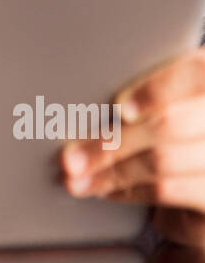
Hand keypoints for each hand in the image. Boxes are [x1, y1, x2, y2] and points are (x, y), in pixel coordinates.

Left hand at [59, 45, 204, 247]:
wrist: (198, 181)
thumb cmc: (173, 131)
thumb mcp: (164, 101)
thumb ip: (144, 94)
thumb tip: (85, 101)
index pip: (195, 73)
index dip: (157, 89)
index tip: (121, 107)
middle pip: (169, 123)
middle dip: (111, 143)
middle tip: (70, 157)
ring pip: (162, 161)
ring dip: (111, 172)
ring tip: (77, 179)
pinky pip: (168, 189)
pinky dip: (130, 190)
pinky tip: (107, 189)